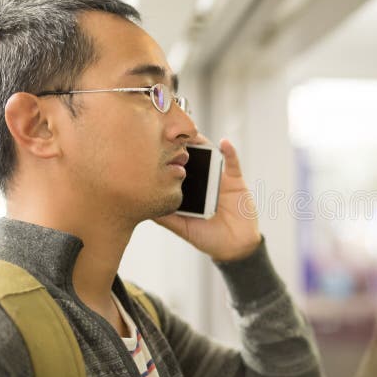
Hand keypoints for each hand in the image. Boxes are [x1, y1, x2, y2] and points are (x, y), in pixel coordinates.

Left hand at [154, 136, 260, 261]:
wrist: (235, 247)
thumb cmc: (207, 238)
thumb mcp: (182, 228)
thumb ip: (166, 216)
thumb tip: (141, 205)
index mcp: (187, 189)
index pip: (175, 168)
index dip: (165, 156)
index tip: (152, 144)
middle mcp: (201, 180)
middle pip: (191, 156)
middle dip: (181, 143)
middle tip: (169, 130)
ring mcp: (218, 178)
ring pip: (209, 154)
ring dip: (201, 142)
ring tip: (191, 131)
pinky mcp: (235, 180)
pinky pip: (233, 163)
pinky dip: (230, 152)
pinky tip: (224, 143)